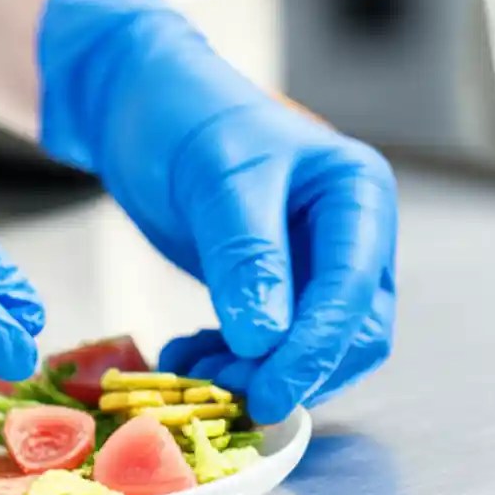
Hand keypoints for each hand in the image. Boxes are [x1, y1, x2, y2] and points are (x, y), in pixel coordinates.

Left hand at [39, 0, 396, 421]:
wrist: (137, 101)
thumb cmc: (183, 116)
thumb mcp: (216, 177)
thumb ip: (246, 255)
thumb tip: (266, 340)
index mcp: (356, 194)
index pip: (354, 293)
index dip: (315, 351)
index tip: (268, 393)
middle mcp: (349, 235)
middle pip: (349, 334)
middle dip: (288, 370)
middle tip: (218, 388)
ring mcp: (313, 263)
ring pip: (309, 349)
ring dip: (256, 374)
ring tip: (190, 371)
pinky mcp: (275, 285)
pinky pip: (270, 345)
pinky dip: (233, 361)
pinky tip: (187, 354)